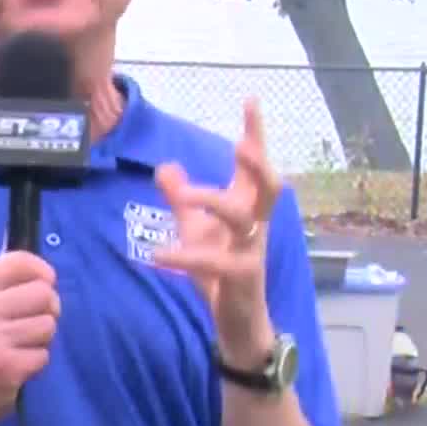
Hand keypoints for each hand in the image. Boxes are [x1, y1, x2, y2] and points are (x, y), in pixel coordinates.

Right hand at [0, 250, 59, 425]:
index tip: (43, 286)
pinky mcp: (3, 366)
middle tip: (33, 324)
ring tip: (23, 346)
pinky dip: (38, 362)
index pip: (19, 261)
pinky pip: (44, 355)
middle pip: (44, 293)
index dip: (42, 271)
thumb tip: (48, 274)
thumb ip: (10, 285)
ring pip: (48, 324)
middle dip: (49, 310)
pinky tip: (20, 365)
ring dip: (43, 339)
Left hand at [152, 99, 278, 358]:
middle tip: (241, 145)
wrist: (237, 325)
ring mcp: (252, 251)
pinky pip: (215, 262)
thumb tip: (165, 166)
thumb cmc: (220, 272)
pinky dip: (185, 256)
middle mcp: (255, 226)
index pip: (253, 166)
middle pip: (268, 187)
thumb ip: (182, 199)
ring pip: (243, 219)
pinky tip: (158, 254)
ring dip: (213, 201)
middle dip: (257, 163)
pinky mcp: (241, 278)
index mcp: (246, 209)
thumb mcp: (196, 231)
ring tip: (184, 195)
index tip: (250, 100)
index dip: (255, 134)